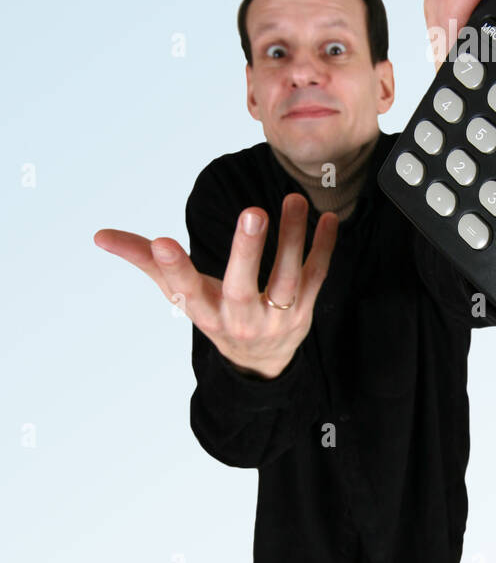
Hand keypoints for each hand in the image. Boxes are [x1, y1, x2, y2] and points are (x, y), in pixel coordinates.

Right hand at [93, 195, 338, 377]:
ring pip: (288, 278)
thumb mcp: (181, 293)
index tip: (162, 242)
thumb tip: (101, 235)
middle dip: (246, 251)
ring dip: (292, 238)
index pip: (184, 291)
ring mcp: (275, 318)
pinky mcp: (305, 311)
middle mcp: (239, 318)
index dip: (172, 268)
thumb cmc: (214, 312)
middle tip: (251, 212)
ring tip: (292, 199)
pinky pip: (318, 277)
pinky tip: (326, 219)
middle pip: (242, 287)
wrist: (258, 363)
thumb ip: (144, 260)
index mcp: (204, 311)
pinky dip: (324, 248)